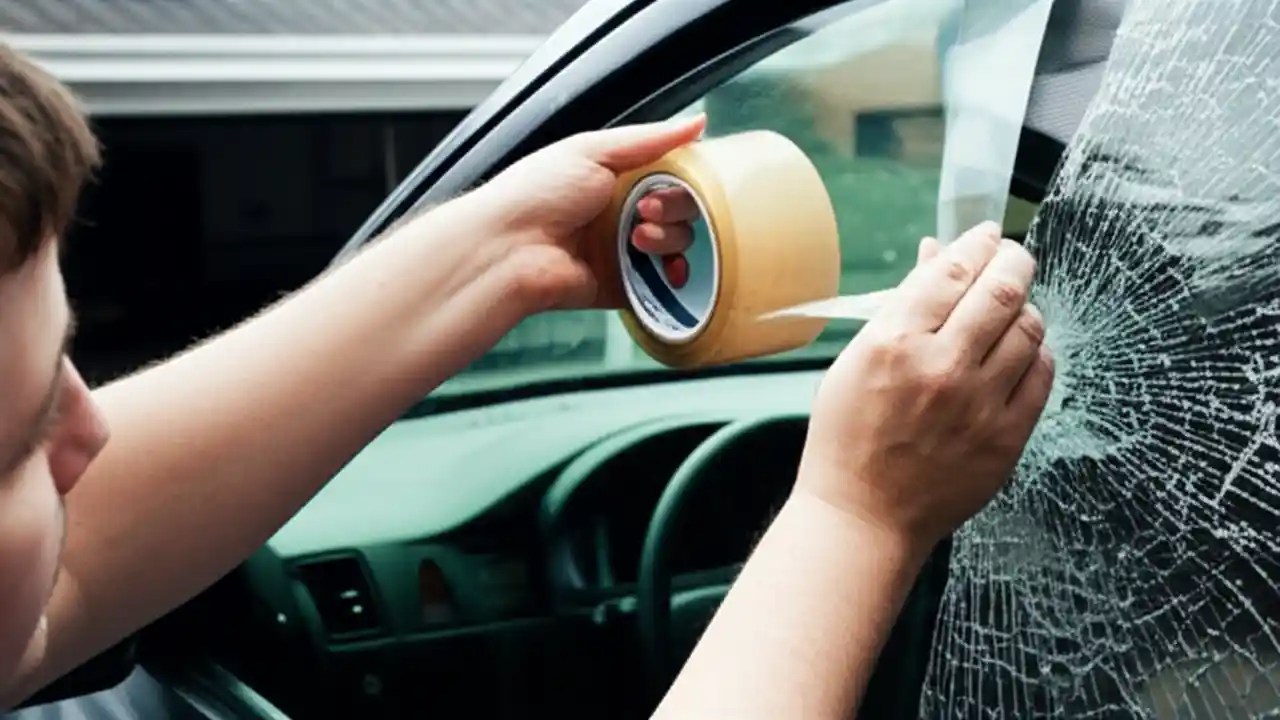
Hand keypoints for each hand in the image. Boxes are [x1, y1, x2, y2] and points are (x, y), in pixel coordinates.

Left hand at [470, 114, 705, 310]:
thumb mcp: (592, 150)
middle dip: (674, 207)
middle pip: (682, 208)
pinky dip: (673, 276)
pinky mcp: (626, 285)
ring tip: (636, 239)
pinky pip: (665, 283)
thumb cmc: (536, 193)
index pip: (672, 173)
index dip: (682, 176)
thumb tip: (698, 123)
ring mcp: (625, 250)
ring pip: (678, 242)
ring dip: (668, 238)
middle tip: (646, 209)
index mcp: (616, 176)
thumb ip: (649, 139)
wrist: (508, 249)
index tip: (673, 179)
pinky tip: (665, 270)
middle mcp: (623, 211)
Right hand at [796, 221, 1054, 550]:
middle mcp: (941, 367)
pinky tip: (1018, 352)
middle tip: (1012, 256)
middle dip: (1014, 259)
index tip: (986, 235)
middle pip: (1003, 289)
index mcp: (894, 343)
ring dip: (1025, 306)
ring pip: (1030, 328)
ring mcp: (979, 404)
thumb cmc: (848, 436)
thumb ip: (902, 305)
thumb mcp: (858, 359)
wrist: (863, 515)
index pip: (953, 270)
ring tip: (1011, 308)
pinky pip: (1042, 374)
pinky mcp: (1006, 438)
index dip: (976, 243)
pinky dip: (1036, 352)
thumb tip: (937, 253)